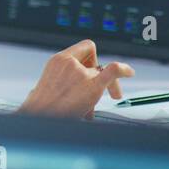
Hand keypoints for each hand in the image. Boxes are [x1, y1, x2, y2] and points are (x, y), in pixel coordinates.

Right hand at [17, 39, 133, 118]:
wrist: (38, 119)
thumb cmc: (41, 109)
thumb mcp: (47, 87)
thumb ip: (63, 81)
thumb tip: (73, 90)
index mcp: (58, 60)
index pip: (84, 49)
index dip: (91, 60)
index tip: (92, 73)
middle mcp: (70, 63)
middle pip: (95, 61)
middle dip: (100, 73)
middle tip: (103, 90)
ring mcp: (81, 74)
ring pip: (101, 73)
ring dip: (103, 87)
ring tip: (92, 107)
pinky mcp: (92, 87)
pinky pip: (113, 70)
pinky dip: (123, 70)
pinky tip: (130, 73)